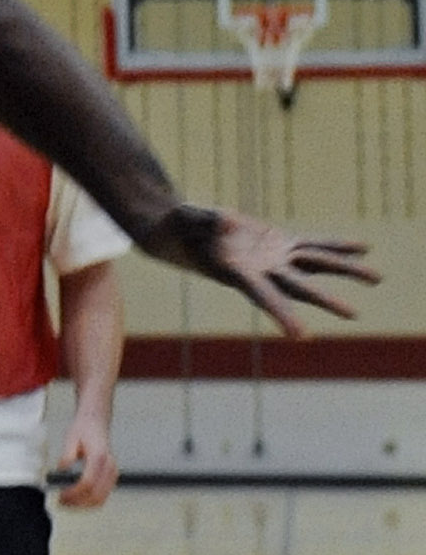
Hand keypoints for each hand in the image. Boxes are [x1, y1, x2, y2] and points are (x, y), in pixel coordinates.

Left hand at [51, 409, 118, 508]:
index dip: (73, 493)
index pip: (88, 483)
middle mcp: (109, 466)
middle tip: (61, 502)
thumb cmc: (84, 428)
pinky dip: (89, 501)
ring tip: (67, 502)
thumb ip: (67, 456)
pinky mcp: (111, 476)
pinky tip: (76, 499)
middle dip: (77, 503)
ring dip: (83, 505)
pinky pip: (102, 495)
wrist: (96, 421)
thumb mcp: (70, 438)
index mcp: (99, 456)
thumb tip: (61, 470)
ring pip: (100, 499)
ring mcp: (113, 472)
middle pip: (96, 495)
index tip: (61, 495)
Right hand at [143, 204, 377, 334]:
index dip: (281, 314)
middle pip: (298, 287)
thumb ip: (207, 221)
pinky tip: (362, 249)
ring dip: (345, 271)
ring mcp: (271, 258)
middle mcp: (260, 271)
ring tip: (376, 278)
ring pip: (315, 266)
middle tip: (352, 314)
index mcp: (237, 272)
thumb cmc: (178, 227)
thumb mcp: (188, 219)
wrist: (178, 231)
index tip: (300, 335)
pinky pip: (312, 245)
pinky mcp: (277, 243)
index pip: (263, 296)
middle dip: (326, 299)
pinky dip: (336, 247)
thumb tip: (227, 223)